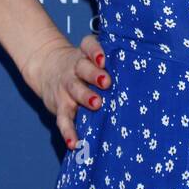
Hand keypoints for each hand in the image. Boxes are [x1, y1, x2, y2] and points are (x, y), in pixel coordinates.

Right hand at [20, 33, 109, 148]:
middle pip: (82, 68)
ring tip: (96, 104)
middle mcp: (74, 69)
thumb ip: (110, 62)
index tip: (103, 58)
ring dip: (84, 97)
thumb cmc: (81, 66)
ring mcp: (66, 88)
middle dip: (93, 75)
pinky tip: (74, 143)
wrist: (47, 68)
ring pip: (74, 90)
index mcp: (84, 54)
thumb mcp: (88, 57)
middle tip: (106, 82)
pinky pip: (63, 119)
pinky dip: (68, 132)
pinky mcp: (60, 106)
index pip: (88, 46)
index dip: (95, 51)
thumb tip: (141, 76)